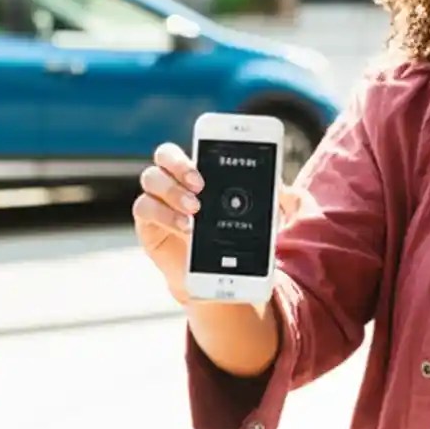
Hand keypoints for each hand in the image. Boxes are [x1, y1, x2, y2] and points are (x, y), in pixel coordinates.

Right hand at [133, 142, 300, 304]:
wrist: (221, 285)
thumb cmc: (243, 246)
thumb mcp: (272, 224)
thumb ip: (285, 204)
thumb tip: (285, 187)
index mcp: (205, 174)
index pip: (195, 146)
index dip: (201, 144)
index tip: (218, 155)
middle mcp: (177, 183)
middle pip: (164, 155)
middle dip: (180, 163)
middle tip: (201, 184)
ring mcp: (160, 203)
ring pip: (151, 179)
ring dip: (172, 191)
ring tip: (195, 210)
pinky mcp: (149, 227)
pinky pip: (144, 209)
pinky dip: (163, 213)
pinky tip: (185, 226)